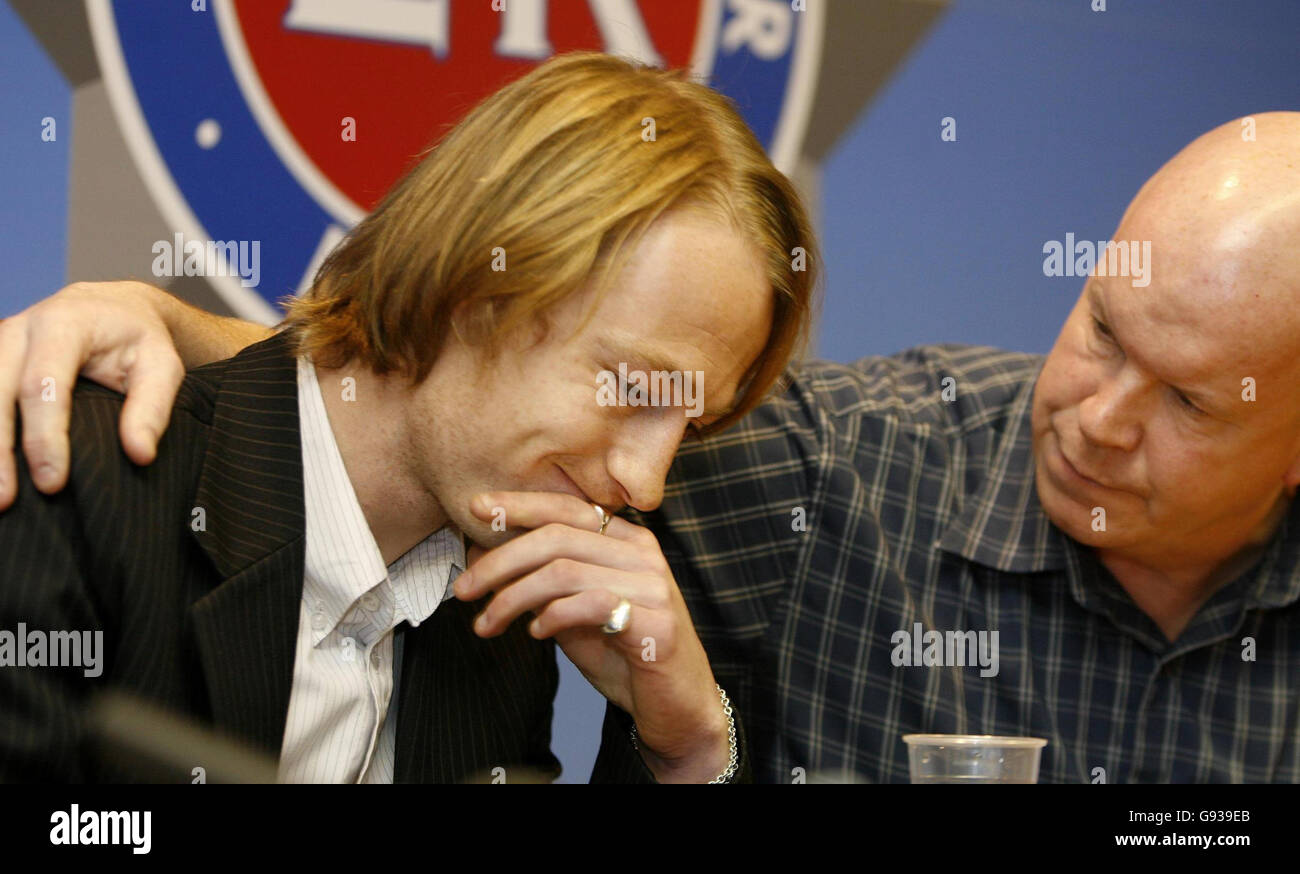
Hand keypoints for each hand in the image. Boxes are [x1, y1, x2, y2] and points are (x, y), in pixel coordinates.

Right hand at [0, 281, 183, 508]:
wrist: (113, 308)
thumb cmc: (138, 339)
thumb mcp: (162, 365)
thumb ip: (153, 407)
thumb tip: (139, 453)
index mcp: (64, 325)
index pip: (43, 384)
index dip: (44, 436)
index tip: (52, 482)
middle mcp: (20, 331)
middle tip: (6, 500)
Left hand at [454, 491, 730, 782]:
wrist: (675, 707)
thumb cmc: (623, 655)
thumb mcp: (569, 612)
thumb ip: (536, 581)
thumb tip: (479, 553)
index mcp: (626, 540)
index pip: (568, 507)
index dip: (520, 504)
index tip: (477, 508)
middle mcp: (643, 554)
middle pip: (557, 538)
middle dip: (500, 562)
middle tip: (464, 589)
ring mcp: (654, 587)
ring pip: (564, 572)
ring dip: (513, 598)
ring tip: (487, 623)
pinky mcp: (658, 623)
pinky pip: (592, 605)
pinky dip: (552, 616)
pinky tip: (536, 632)